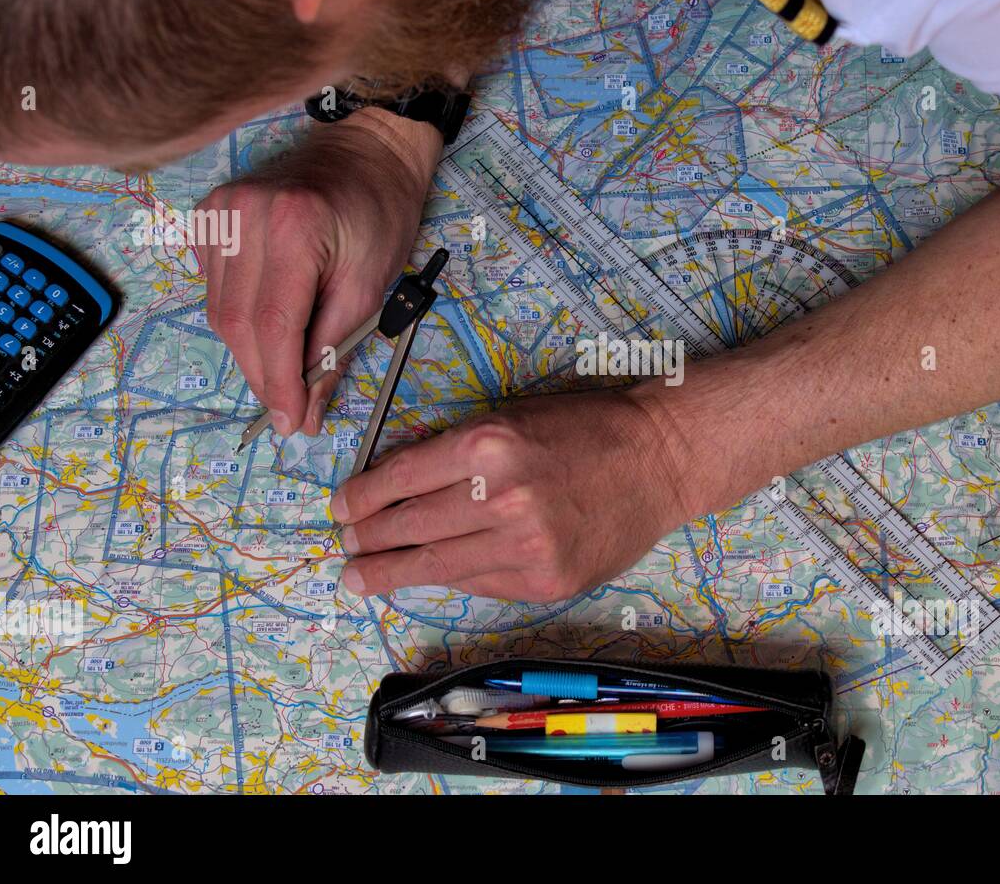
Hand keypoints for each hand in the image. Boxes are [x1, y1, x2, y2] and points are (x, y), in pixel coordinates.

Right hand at [197, 114, 438, 435]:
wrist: (366, 151)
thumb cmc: (380, 213)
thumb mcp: (371, 284)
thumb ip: (334, 346)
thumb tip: (306, 407)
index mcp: (292, 226)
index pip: (273, 325)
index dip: (278, 383)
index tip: (289, 423)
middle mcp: (244, 215)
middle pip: (236, 323)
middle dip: (262, 377)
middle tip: (288, 412)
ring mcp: (219, 211)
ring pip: (219, 311)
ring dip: (250, 352)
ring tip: (284, 372)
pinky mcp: (208, 215)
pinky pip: (213, 286)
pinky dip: (237, 317)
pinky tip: (268, 319)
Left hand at [330, 387, 692, 601]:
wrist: (659, 459)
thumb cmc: (586, 428)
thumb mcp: (512, 416)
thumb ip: (456, 448)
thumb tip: (395, 479)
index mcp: (487, 444)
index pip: (401, 477)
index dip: (361, 497)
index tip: (340, 508)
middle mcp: (501, 497)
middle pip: (409, 526)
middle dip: (367, 539)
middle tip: (345, 548)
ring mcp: (524, 546)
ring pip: (436, 566)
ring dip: (390, 573)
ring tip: (361, 578)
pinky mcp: (544, 580)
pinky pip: (479, 583)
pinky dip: (449, 579)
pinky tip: (428, 577)